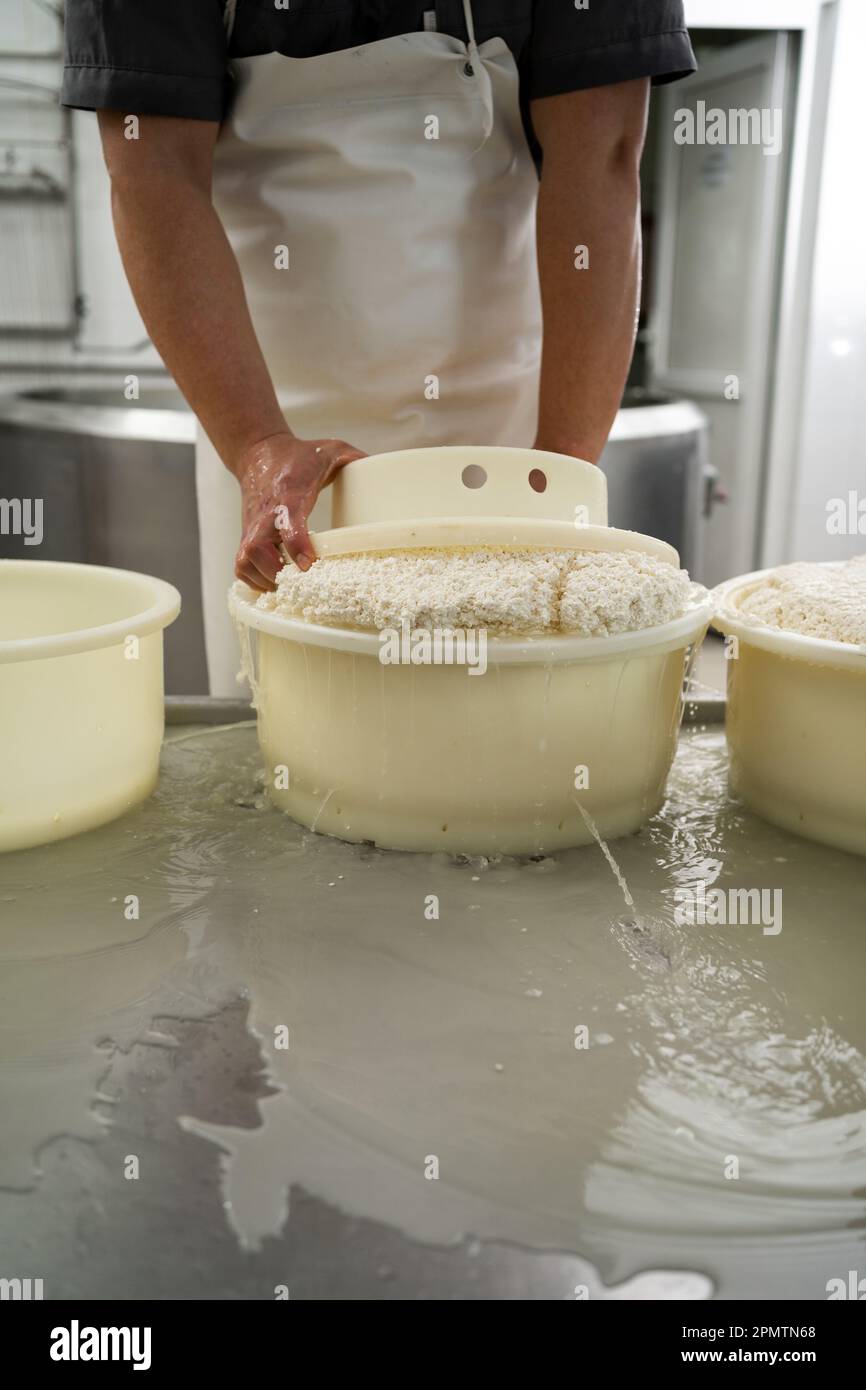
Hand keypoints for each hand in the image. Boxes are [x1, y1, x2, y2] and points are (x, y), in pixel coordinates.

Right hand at [233, 432, 365, 591]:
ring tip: (289, 585)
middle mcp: (265, 515)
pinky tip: (274, 582)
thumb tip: (384, 471)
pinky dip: (254, 580)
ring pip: (246, 561)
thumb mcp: (330, 449)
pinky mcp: (246, 536)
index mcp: (288, 495)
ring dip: (265, 579)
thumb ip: (356, 459)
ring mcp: (252, 528)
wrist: (258, 452)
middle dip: (277, 572)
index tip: (309, 564)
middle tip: (301, 582)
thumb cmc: (296, 456)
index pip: (287, 523)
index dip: (297, 546)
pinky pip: (241, 566)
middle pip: (257, 550)